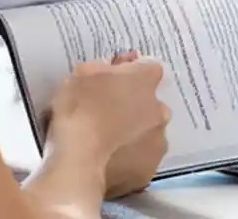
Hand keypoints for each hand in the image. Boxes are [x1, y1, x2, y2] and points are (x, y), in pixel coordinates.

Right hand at [46, 53, 170, 197]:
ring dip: (135, 134)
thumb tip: (120, 66)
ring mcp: (159, 142)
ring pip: (150, 133)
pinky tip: (110, 162)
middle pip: (152, 103)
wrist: (76, 163)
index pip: (149, 68)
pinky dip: (130, 160)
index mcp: (146, 81)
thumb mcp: (82, 74)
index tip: (116, 82)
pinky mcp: (149, 171)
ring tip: (107, 143)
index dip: (133, 74)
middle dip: (136, 107)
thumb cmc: (77, 111)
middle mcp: (160, 110)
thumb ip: (105, 66)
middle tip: (109, 115)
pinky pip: (141, 160)